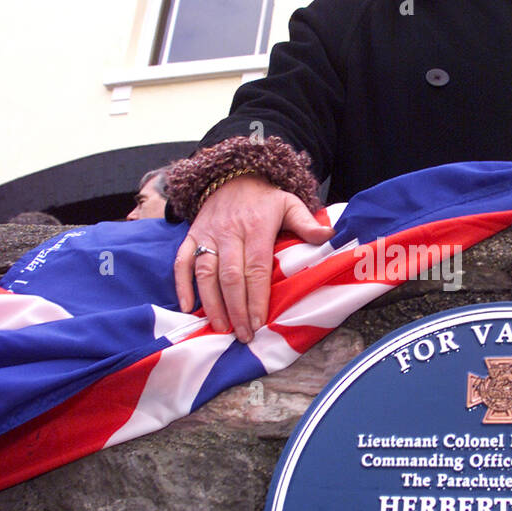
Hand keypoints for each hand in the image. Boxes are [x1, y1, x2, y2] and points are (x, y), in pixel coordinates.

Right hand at [173, 175, 333, 342]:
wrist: (233, 176)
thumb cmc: (265, 199)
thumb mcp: (290, 204)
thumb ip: (307, 222)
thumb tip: (329, 236)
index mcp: (256, 227)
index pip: (256, 268)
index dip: (256, 297)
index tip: (260, 321)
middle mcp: (229, 232)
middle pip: (231, 275)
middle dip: (236, 308)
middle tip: (243, 334)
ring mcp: (207, 234)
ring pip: (205, 272)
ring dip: (212, 302)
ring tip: (221, 327)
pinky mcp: (192, 235)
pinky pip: (182, 261)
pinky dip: (182, 284)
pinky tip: (188, 307)